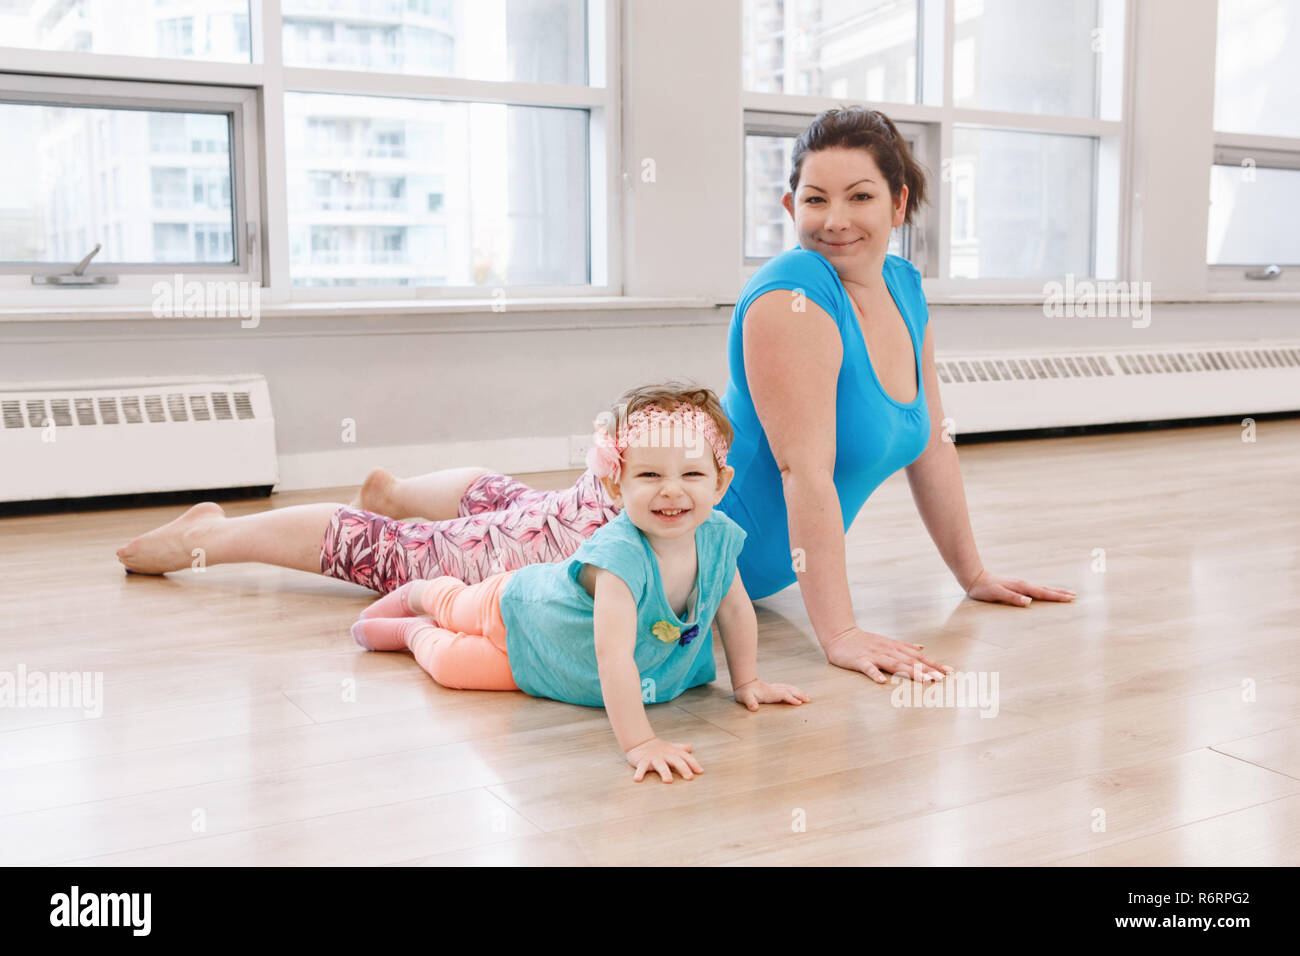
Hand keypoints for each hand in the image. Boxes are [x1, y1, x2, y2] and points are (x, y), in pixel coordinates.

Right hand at [625, 737, 703, 782]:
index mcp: (673, 752)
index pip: (685, 757)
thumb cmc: (658, 748)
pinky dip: (639, 773)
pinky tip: (637, 780)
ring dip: (665, 772)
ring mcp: (654, 758)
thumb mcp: (670, 748)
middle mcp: (665, 755)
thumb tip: (691, 747)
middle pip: (676, 761)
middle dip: (683, 768)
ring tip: (668, 781)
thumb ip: (680, 749)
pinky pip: (641, 767)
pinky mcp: (643, 760)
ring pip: (661, 765)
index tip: (700, 772)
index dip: (693, 763)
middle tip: (690, 777)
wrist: (639, 741)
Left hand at [734, 679, 809, 711]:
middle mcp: (773, 689)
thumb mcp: (745, 698)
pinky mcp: (774, 689)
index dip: (791, 699)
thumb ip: (750, 703)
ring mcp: (774, 688)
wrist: (743, 683)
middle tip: (808, 700)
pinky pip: (787, 689)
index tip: (799, 703)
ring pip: (789, 688)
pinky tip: (797, 693)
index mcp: (769, 692)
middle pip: (789, 690)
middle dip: (799, 694)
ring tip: (807, 697)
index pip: (783, 694)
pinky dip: (794, 691)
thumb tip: (754, 708)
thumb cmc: (744, 693)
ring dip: (798, 692)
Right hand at [823, 626, 952, 684]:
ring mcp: (874, 655)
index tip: (948, 671)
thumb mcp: (887, 642)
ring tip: (923, 680)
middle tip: (940, 678)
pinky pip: (868, 668)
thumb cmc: (864, 641)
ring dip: (910, 672)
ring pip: (894, 664)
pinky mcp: (859, 660)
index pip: (918, 656)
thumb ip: (905, 646)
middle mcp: (887, 650)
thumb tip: (922, 648)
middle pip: (909, 661)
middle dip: (926, 670)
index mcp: (895, 647)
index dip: (933, 663)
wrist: (840, 635)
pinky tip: (882, 682)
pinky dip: (875, 674)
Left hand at [964, 568, 1076, 605]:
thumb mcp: (997, 594)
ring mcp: (1020, 584)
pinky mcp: (1016, 585)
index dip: (1056, 597)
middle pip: (1045, 589)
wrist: (974, 577)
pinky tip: (1044, 592)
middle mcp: (1023, 584)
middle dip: (1060, 593)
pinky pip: (1034, 588)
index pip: (1042, 593)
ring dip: (1054, 591)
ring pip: (1041, 588)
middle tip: (1074, 596)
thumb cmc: (984, 588)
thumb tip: (1029, 602)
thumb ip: (1013, 598)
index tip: (1070, 598)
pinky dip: (1043, 590)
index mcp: (1021, 587)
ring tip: (1065, 593)